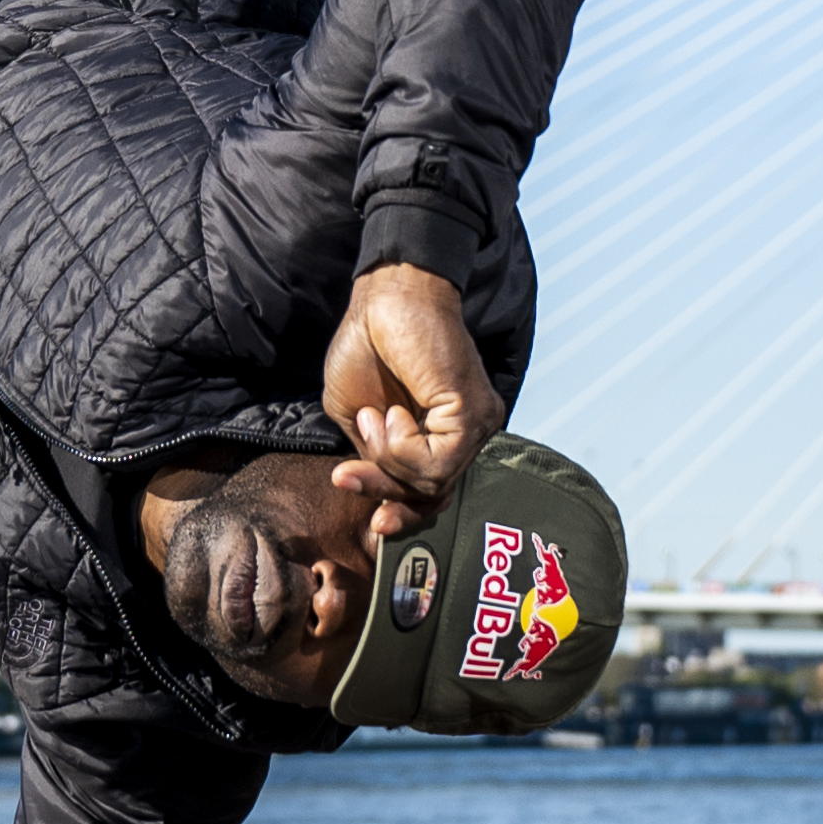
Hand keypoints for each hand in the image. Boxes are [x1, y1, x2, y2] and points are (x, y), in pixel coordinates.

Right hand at [321, 263, 501, 529]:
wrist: (384, 297)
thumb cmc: (369, 345)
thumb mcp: (356, 415)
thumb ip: (372, 455)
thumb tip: (376, 487)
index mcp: (443, 435)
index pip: (432, 493)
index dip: (403, 514)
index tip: (375, 526)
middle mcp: (468, 434)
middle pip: (431, 496)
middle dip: (382, 491)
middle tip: (346, 477)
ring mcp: (477, 424)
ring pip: (430, 483)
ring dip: (386, 457)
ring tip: (374, 415)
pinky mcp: (473, 413)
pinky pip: (435, 463)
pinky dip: (400, 445)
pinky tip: (391, 412)